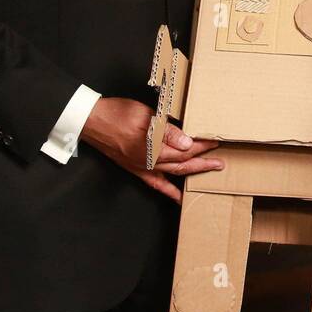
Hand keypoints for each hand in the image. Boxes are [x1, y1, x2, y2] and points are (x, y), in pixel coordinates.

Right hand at [81, 95, 221, 203]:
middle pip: (184, 162)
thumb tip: (188, 143)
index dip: (202, 145)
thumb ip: (168, 131)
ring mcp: (143, 167)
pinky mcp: (136, 169)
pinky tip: (179, 198)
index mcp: (154, 147)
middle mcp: (150, 161)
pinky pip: (156, 184)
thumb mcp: (145, 115)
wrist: (91, 121)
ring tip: (209, 171)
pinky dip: (169, 192)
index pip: (186, 148)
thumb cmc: (117, 114)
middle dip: (204, 161)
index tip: (215, 141)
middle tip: (220, 161)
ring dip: (193, 172)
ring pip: (174, 173)